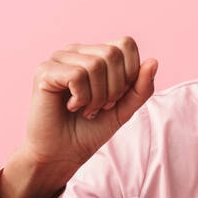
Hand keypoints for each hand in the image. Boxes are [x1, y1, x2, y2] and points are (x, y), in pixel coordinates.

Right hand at [19, 37, 158, 172]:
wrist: (63, 153)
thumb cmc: (90, 130)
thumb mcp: (124, 108)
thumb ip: (141, 87)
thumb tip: (153, 61)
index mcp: (95, 53)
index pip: (126, 44)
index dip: (130, 73)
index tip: (116, 97)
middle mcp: (76, 51)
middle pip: (112, 53)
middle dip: (114, 89)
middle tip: (100, 107)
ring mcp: (58, 58)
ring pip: (95, 65)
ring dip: (96, 97)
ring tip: (86, 110)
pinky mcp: (44, 71)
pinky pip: (77, 75)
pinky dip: (81, 98)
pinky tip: (71, 106)